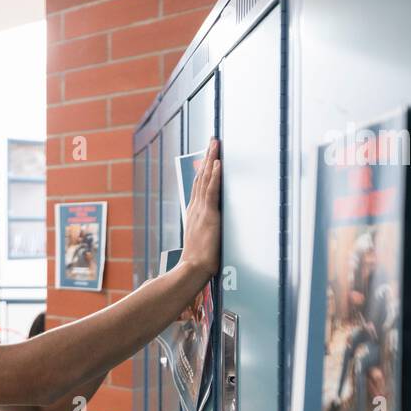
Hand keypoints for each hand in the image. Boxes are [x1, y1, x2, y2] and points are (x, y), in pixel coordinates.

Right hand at [180, 137, 221, 283]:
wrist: (192, 269)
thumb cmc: (198, 261)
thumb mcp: (204, 240)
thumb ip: (208, 230)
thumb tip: (215, 229)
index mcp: (194, 212)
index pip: (200, 185)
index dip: (205, 168)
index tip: (210, 154)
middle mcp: (196, 208)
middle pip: (202, 176)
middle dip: (208, 157)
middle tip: (212, 140)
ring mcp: (201, 210)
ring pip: (206, 179)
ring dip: (211, 159)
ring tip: (215, 143)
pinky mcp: (208, 215)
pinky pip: (212, 191)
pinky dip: (215, 175)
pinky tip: (218, 163)